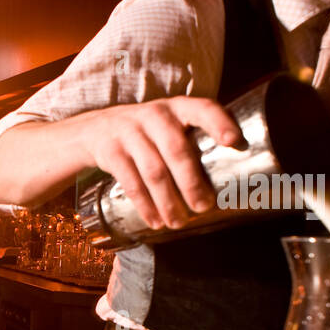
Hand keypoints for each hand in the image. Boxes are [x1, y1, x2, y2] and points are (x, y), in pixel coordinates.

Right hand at [79, 97, 243, 230]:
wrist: (96, 129)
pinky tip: (155, 220)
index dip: (219, 123)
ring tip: (179, 222)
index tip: (233, 141)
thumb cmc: (148, 133)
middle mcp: (154, 116)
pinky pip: (130, 182)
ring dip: (168, 200)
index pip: (202, 109)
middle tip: (204, 206)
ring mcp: (130, 133)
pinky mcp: (111, 152)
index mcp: (178, 107)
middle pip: (177, 150)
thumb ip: (194, 142)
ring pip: (154, 171)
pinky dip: (144, 205)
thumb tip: (232, 183)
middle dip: (191, 182)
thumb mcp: (170, 125)